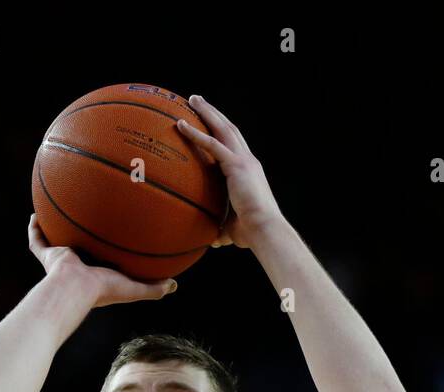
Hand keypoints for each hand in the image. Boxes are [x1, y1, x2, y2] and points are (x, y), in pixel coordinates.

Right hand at [28, 214, 176, 306]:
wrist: (75, 290)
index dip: (105, 254)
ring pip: (56, 243)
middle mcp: (77, 267)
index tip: (112, 242)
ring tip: (56, 213)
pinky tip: (35, 213)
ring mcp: (60, 261)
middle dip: (81, 239)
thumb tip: (175, 285)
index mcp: (96, 275)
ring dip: (56, 230)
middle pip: (79, 249)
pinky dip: (35, 228)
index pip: (102, 263)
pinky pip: (37, 241)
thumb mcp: (134, 288)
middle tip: (87, 222)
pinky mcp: (48, 256)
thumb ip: (154, 288)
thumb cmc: (104, 290)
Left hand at [176, 94, 284, 249]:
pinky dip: (195, 133)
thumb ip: (221, 229)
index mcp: (248, 171)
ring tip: (192, 99)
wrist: (264, 229)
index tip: (209, 121)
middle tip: (197, 101)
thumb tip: (210, 240)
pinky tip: (180, 124)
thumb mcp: (232, 228)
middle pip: (229, 128)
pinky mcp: (236, 165)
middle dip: (213, 113)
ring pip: (222, 128)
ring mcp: (243, 160)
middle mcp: (248, 160)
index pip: (233, 145)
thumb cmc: (250, 233)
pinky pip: (212, 144)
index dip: (221, 131)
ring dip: (207, 112)